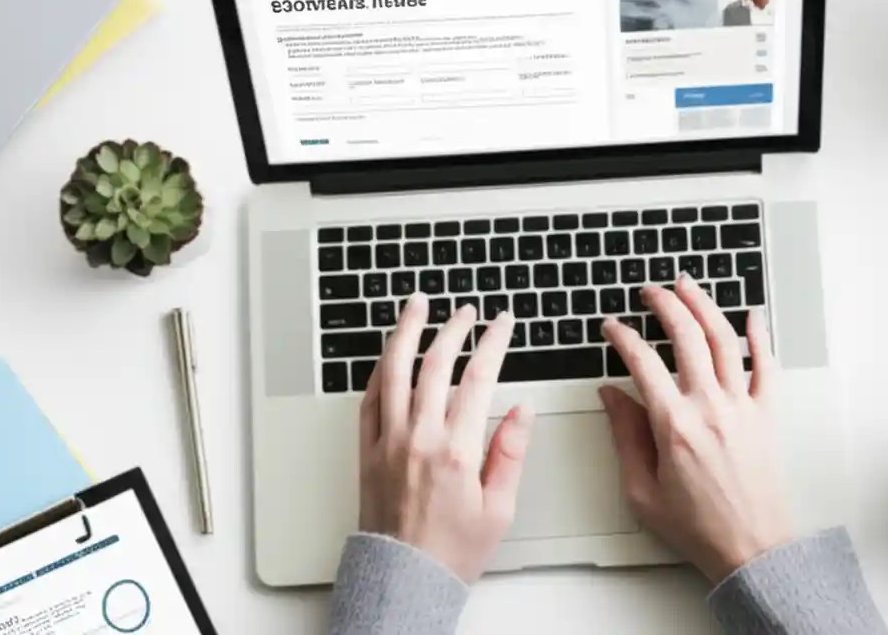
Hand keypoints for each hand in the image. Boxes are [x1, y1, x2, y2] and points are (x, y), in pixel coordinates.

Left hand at [358, 292, 534, 582]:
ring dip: (406, 333)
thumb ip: (510, 454)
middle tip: (466, 312)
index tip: (502, 323)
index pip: (478, 378)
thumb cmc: (452, 552)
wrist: (405, 580)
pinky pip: (369, 399)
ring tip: (416, 307)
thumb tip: (520, 411)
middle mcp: (418, 438)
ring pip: (395, 372)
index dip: (492, 343)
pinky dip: (381, 371)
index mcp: (456, 451)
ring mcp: (388, 441)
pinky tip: (390, 356)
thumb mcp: (499, 509)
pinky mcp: (367, 451)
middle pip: (435, 365)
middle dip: (454, 330)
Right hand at [600, 274, 792, 583]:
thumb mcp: (642, 490)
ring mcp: (742, 407)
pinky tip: (752, 315)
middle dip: (664, 305)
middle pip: (686, 337)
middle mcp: (710, 407)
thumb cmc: (699, 527)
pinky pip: (767, 365)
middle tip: (650, 292)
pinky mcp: (767, 415)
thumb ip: (625, 436)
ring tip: (688, 286)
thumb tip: (611, 395)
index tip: (612, 327)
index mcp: (674, 426)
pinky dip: (760, 335)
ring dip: (704, 306)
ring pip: (724, 340)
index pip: (642, 362)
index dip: (623, 337)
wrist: (752, 548)